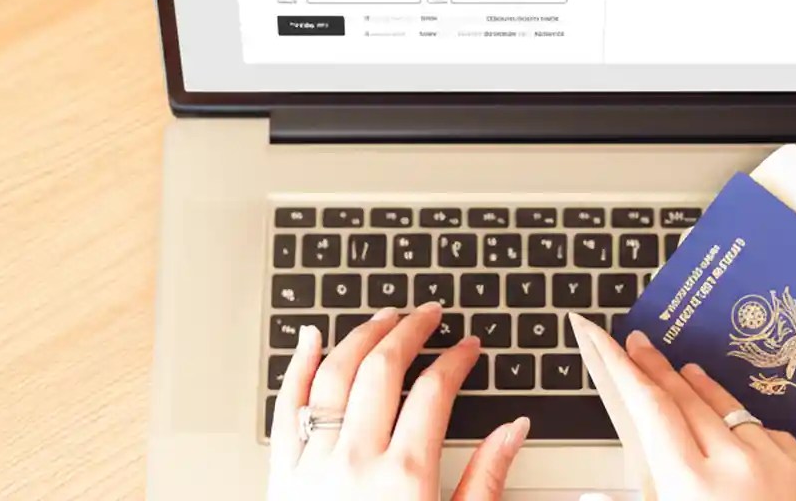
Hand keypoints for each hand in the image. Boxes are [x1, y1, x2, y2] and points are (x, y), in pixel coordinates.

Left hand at [268, 303, 529, 500]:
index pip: (435, 392)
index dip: (456, 360)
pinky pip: (286, 407)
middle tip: (430, 314)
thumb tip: (513, 431)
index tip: (468, 347)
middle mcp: (355, 463)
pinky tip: (311, 339)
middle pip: (383, 370)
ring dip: (361, 337)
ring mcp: (313, 466)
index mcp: (404, 479)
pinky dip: (298, 366)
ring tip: (384, 317)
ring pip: (333, 375)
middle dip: (410, 331)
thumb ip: (486, 480)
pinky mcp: (282, 476)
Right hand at [569, 314, 795, 500]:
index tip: (604, 339)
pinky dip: (743, 424)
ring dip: (700, 387)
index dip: (621, 367)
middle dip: (655, 367)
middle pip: (685, 398)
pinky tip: (735, 423)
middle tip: (636, 343)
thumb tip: (591, 497)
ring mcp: (776, 463)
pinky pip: (767, 432)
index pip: (648, 407)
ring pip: (728, 408)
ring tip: (682, 369)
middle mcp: (734, 464)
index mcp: (691, 485)